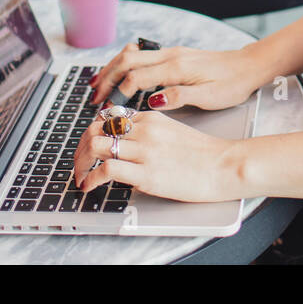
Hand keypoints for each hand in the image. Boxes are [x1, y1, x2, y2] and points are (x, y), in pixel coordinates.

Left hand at [71, 110, 239, 202]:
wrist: (223, 165)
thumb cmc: (204, 153)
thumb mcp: (173, 130)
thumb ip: (149, 131)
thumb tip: (128, 141)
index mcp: (151, 117)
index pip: (109, 117)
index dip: (93, 131)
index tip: (88, 144)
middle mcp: (144, 130)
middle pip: (97, 128)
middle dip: (81, 146)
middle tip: (78, 161)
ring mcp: (145, 151)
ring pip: (97, 145)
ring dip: (81, 162)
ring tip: (80, 175)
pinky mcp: (146, 173)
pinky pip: (107, 170)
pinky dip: (91, 179)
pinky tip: (88, 186)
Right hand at [88, 41, 266, 111]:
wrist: (249, 66)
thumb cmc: (232, 84)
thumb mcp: (209, 96)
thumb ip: (179, 97)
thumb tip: (152, 100)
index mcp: (177, 67)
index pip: (137, 77)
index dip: (118, 92)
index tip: (105, 108)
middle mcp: (171, 56)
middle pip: (127, 61)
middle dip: (107, 78)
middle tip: (93, 97)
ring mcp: (171, 53)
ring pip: (132, 55)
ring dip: (112, 68)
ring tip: (98, 84)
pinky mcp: (174, 55)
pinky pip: (142, 55)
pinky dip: (125, 64)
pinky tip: (120, 73)